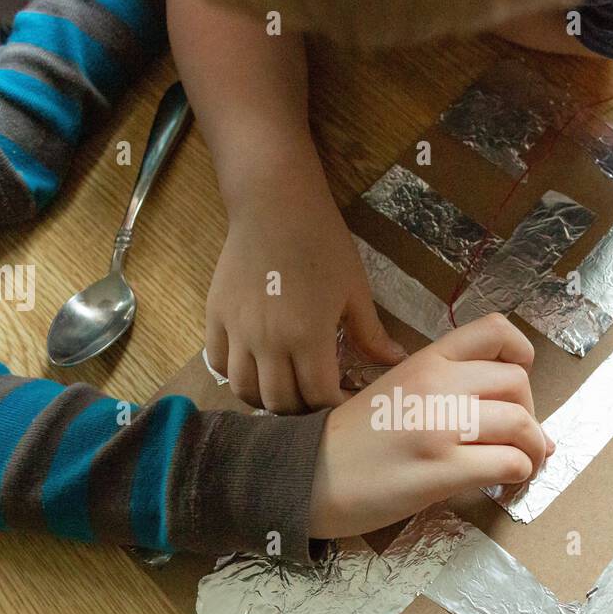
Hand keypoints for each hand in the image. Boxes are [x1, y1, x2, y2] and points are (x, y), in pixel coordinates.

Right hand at [204, 185, 404, 412]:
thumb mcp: (355, 290)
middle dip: (303, 409)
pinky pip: (218, 363)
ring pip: (244, 390)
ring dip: (267, 398)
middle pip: (281, 402)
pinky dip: (237, 374)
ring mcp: (237, 331)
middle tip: (317, 397)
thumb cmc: (323, 243)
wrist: (275, 204)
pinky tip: (256, 366)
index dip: (335, 405)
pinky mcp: (215, 316)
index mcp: (307, 337)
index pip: (318, 396)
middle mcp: (267, 342)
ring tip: (286, 388)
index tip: (345, 400)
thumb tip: (397, 361)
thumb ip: (371, 334)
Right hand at [309, 314, 554, 537]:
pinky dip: (518, 474)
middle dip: (531, 414)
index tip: (518, 383)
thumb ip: (442, 390)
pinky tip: (504, 483)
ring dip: (533, 449)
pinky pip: (509, 463)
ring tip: (523, 466)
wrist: (307, 475)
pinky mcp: (442, 470)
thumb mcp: (395, 392)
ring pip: (522, 425)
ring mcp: (441, 428)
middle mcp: (438, 386)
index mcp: (426, 361)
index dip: (521, 353)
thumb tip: (505, 411)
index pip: (495, 331)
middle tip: (519, 440)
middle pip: (518, 383)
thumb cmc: (351, 440)